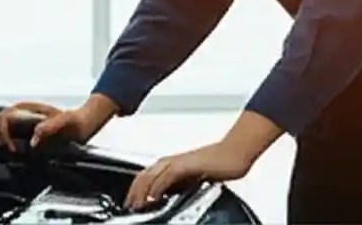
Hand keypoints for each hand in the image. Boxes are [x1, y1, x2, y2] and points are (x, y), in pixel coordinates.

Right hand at [0, 94, 116, 151]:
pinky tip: (17, 152)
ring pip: (5, 127)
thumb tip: (33, 140)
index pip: (7, 115)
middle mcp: (26, 114)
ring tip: (12, 151)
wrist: (84, 124)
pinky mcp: (30, 132)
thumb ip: (49, 127)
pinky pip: (14, 135)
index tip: (12, 147)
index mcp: (31, 109)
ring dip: (3, 138)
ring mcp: (27, 123)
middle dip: (0, 134)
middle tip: (9, 150)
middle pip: (1, 119)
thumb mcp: (65, 121)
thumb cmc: (75, 120)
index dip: (4, 131)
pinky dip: (10, 143)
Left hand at [123, 140, 253, 209]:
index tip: (130, 204)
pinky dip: (157, 187)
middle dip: (133, 193)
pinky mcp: (186, 164)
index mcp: (169, 164)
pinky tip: (153, 197)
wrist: (233, 154)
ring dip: (141, 192)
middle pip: (142, 176)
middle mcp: (169, 162)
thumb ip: (178, 186)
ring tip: (135, 206)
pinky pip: (166, 176)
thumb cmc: (217, 165)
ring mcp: (177, 162)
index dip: (134, 191)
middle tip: (128, 208)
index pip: (144, 177)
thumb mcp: (192, 179)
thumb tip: (166, 198)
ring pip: (150, 176)